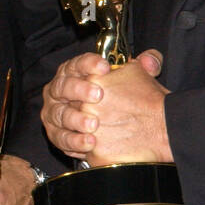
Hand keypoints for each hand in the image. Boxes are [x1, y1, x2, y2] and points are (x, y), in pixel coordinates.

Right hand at [42, 49, 169, 163]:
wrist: (105, 125)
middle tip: (98, 95)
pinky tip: (89, 142)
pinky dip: (74, 141)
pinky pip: (61, 138)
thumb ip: (143, 68)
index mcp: (73, 72)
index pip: (77, 63)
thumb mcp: (130, 80)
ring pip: (59, 114)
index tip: (105, 67)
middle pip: (63, 86)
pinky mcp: (55, 134)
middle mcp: (58, 90)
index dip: (89, 63)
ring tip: (94, 124)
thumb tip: (151, 61)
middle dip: (79, 89)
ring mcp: (54, 112)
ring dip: (76, 119)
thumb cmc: (114, 99)